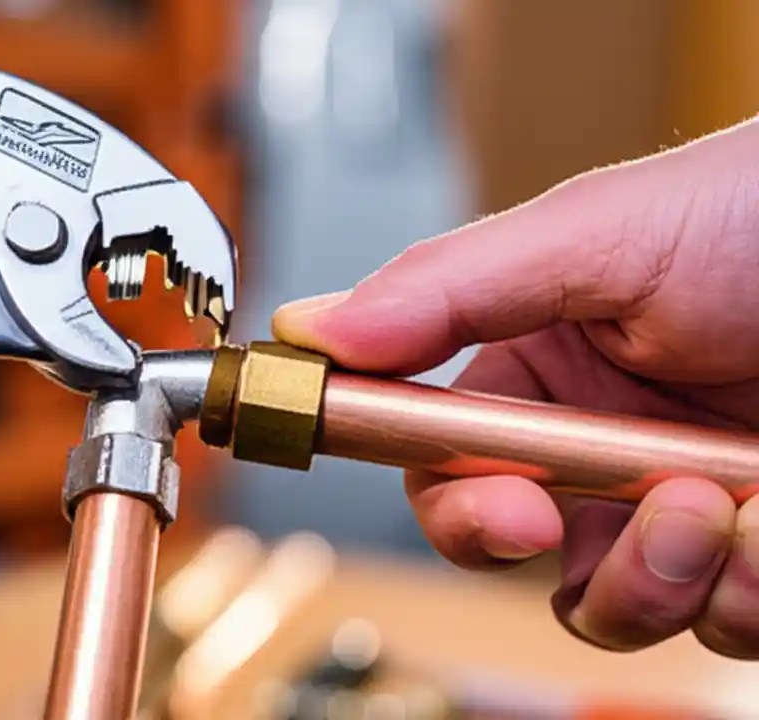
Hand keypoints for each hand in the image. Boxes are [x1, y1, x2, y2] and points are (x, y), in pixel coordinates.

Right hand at [273, 120, 758, 656]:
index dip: (459, 508)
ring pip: (611, 605)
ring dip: (668, 576)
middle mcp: (593, 446)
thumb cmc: (756, 212)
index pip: (442, 466)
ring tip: (728, 503)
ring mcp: (674, 502)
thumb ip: (445, 289)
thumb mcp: (593, 235)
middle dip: (573, 553)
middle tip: (640, 509)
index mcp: (535, 373)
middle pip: (519, 558)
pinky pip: (719, 621)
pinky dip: (749, 589)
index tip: (505, 513)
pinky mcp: (750, 550)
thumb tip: (314, 329)